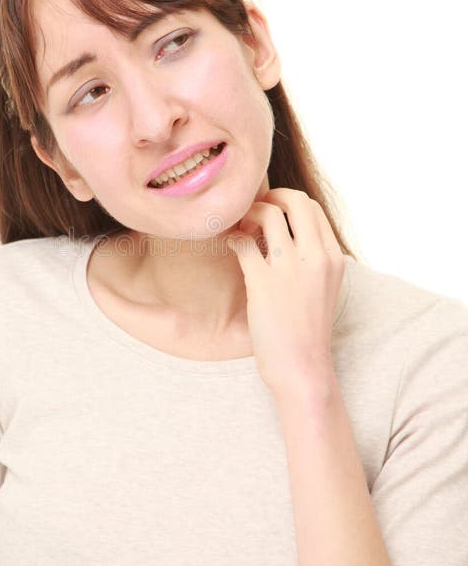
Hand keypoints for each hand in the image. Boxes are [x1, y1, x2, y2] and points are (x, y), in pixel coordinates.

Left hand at [226, 188, 344, 401]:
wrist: (303, 368)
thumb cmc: (307, 332)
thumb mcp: (324, 289)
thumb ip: (313, 261)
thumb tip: (287, 237)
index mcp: (334, 258)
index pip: (313, 209)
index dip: (288, 202)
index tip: (272, 210)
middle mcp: (316, 257)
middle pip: (295, 202)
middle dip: (270, 197)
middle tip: (253, 209)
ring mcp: (290, 268)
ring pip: (268, 215)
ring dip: (249, 215)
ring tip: (240, 228)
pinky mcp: (263, 282)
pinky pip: (243, 243)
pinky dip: (233, 238)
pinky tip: (231, 246)